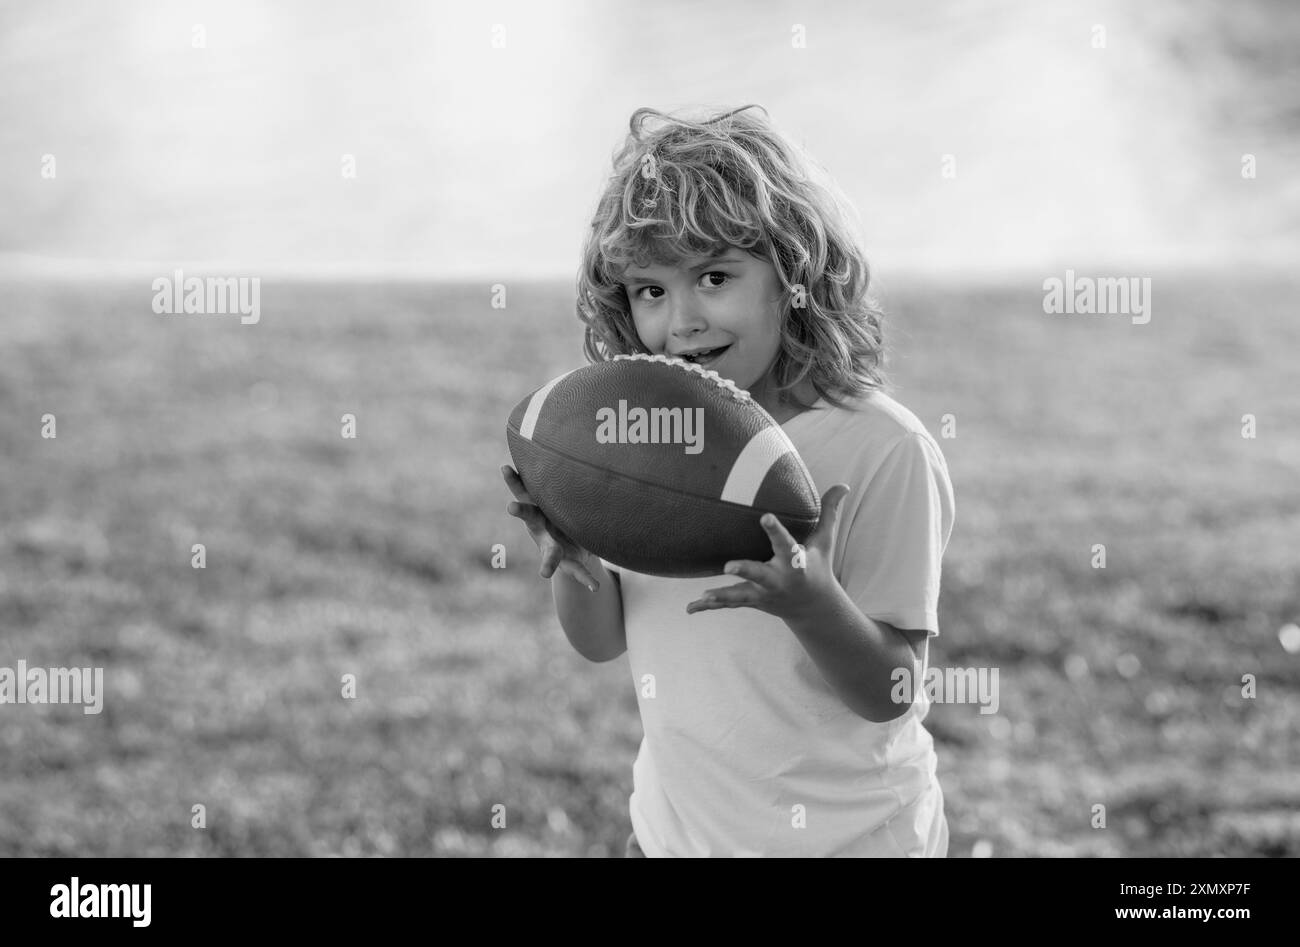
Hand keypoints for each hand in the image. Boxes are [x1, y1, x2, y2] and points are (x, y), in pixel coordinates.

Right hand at [501, 465, 600, 591]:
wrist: (571, 550)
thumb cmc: (563, 514)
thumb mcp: (560, 496)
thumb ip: (560, 465)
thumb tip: (561, 417)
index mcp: (538, 508)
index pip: (523, 490)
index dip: (513, 479)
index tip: (504, 466)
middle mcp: (540, 527)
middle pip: (528, 516)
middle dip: (520, 511)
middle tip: (511, 507)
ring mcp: (552, 547)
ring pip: (548, 553)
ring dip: (547, 561)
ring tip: (544, 572)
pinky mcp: (567, 565)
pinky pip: (576, 571)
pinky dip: (585, 579)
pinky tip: (595, 586)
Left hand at [685, 484, 851, 622]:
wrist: (814, 608)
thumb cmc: (817, 567)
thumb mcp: (825, 542)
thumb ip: (829, 512)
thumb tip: (843, 485)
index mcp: (795, 563)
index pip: (786, 544)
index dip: (775, 531)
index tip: (765, 516)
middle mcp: (778, 580)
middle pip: (760, 575)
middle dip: (746, 570)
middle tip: (728, 566)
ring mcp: (764, 594)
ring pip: (741, 595)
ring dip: (723, 595)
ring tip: (704, 594)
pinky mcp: (752, 601)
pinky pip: (729, 604)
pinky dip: (710, 607)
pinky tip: (690, 608)